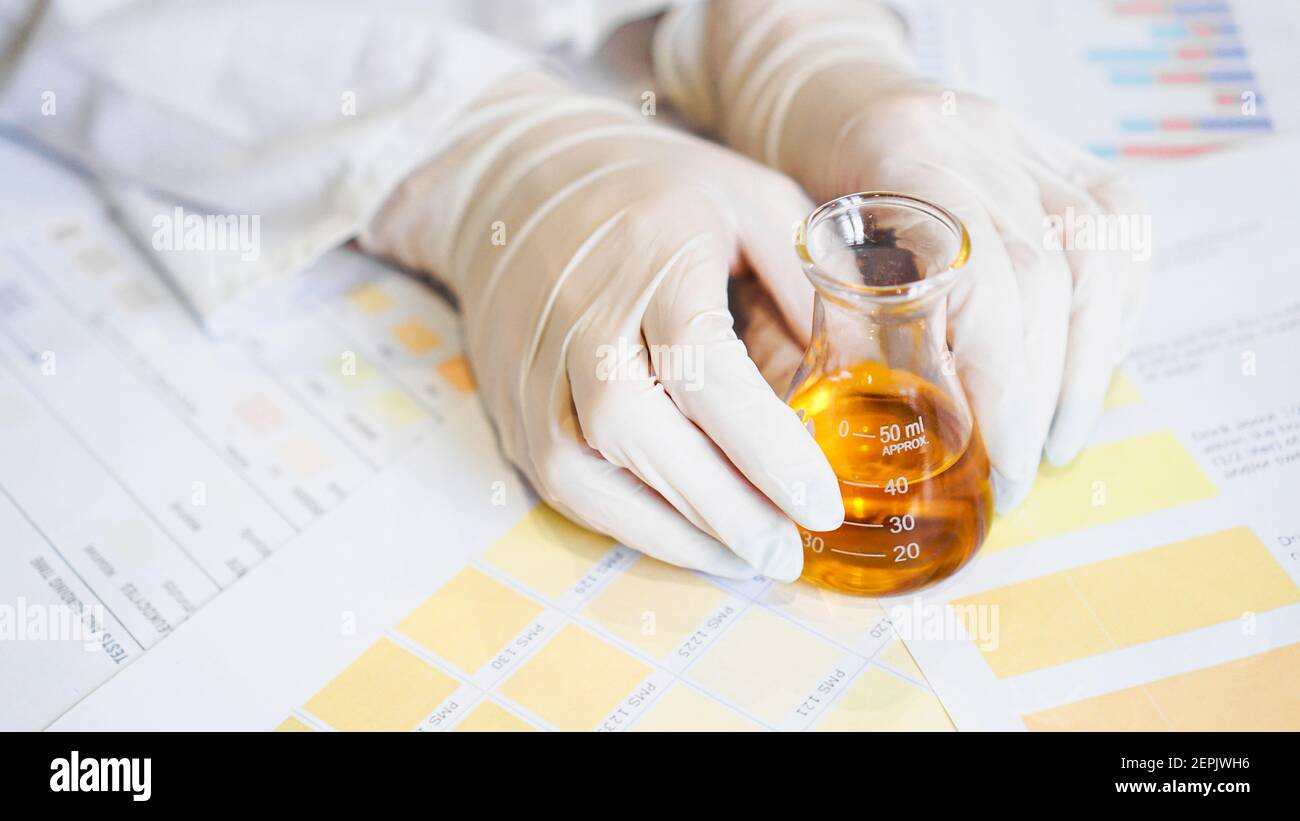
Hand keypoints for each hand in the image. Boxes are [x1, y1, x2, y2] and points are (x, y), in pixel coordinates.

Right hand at [365, 72, 842, 579]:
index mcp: (654, 257)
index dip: (762, 445)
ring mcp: (536, 367)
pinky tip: (687, 539)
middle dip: (720, 508)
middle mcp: (583, 318)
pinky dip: (627, 524)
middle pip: (638, 431)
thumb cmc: (656, 192)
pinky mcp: (514, 405)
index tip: (818, 503)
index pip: (702, 366)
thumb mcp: (752, 199)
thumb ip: (809, 278)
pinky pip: (564, 485)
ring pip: (589, 472)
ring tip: (746, 561)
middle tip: (788, 554)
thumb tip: (863, 373)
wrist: (519, 180)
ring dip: (671, 532)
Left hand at [661, 0, 1149, 509]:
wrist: (824, 94)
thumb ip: (838, 317)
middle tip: (1025, 467)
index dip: (1007, 381)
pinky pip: (1119, 221)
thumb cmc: (797, 181)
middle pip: (1052, 269)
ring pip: (1099, 247)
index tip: (1002, 461)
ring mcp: (1023, 135)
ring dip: (1089, 359)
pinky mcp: (1056, 146)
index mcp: (900, 153)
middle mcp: (976, 136)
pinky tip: (1092, 361)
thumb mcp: (798, 246)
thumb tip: (875, 442)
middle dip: (1049, 388)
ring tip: (1060, 435)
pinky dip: (1116, 301)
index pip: (987, 275)